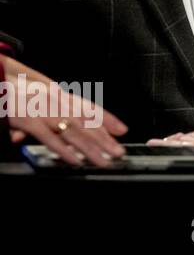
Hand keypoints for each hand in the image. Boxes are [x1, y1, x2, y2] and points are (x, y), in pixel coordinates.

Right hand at [2, 56, 127, 167]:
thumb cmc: (10, 93)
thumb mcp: (31, 101)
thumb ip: (41, 118)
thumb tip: (48, 134)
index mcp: (57, 95)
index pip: (87, 107)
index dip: (107, 118)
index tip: (122, 130)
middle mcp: (55, 101)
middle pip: (85, 122)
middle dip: (104, 139)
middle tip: (118, 152)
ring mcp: (43, 110)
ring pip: (72, 131)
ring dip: (90, 148)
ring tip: (103, 160)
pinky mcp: (28, 120)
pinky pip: (49, 138)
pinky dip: (63, 150)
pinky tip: (74, 161)